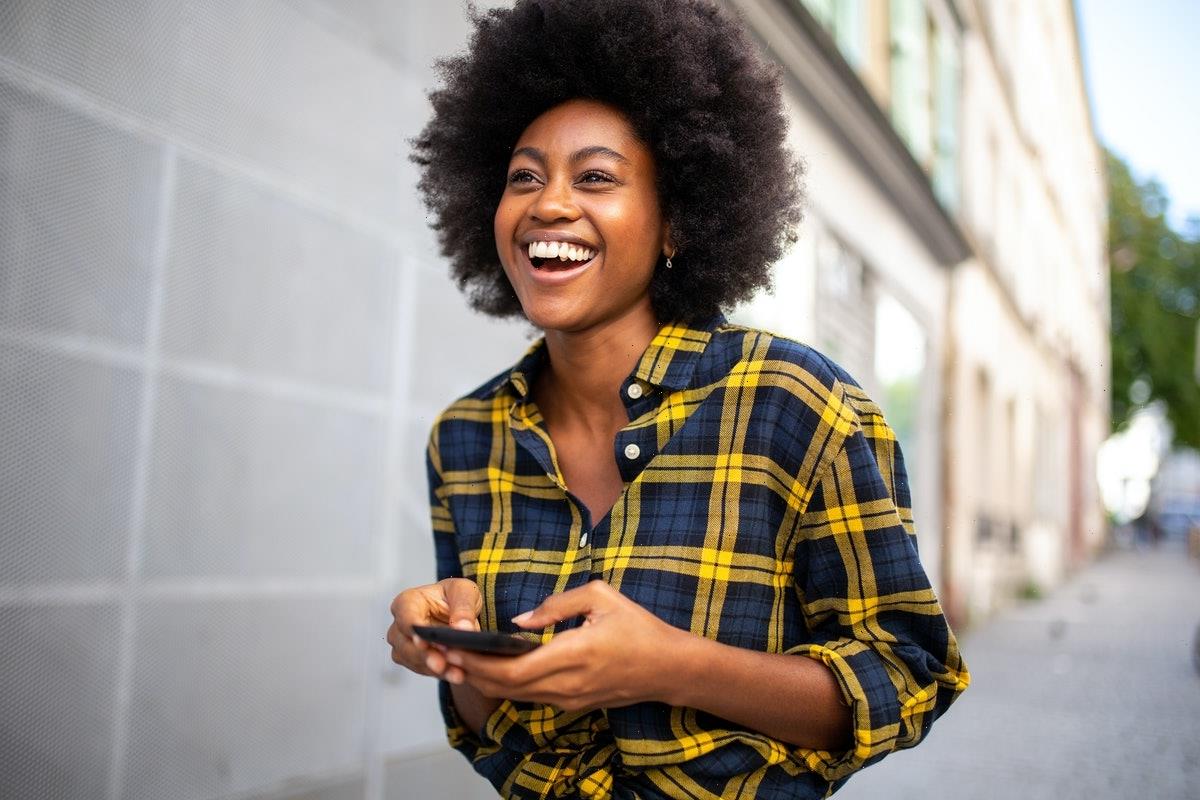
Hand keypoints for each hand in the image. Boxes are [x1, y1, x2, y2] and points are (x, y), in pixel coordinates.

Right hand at [387, 577, 481, 683]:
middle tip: (442, 664)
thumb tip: (462, 628)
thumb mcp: (465, 591)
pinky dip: (440, 673)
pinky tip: (456, 674)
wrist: (458, 612)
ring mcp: (403, 644)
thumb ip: (464, 608)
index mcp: (408, 601)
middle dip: (425, 655)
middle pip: (405, 644)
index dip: (414, 631)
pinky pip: (422, 669)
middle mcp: (400, 624)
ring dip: (434, 669)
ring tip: (457, 673)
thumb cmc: (456, 596)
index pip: (405, 617)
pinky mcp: (412, 660)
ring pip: (413, 660)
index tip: (425, 642)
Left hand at [443, 580, 682, 711]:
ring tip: (460, 660)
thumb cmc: (638, 628)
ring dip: (486, 681)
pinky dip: (506, 685)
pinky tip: (492, 669)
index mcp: (573, 654)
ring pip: (515, 696)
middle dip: (472, 672)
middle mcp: (567, 684)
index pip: (512, 668)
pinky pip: (530, 697)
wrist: (668, 668)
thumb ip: (555, 605)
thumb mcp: (601, 597)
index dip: (479, 661)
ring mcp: (570, 699)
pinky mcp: (573, 704)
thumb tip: (518, 622)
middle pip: (506, 687)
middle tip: (446, 653)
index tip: (455, 647)